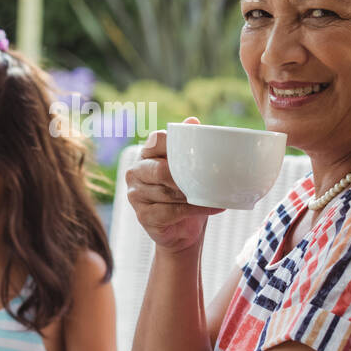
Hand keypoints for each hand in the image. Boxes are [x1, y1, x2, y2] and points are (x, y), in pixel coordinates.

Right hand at [126, 116, 224, 254]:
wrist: (181, 229)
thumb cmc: (185, 192)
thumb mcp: (188, 167)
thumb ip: (187, 145)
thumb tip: (192, 121)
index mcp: (146, 154)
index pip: (156, 140)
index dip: (175, 143)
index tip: (196, 151)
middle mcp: (135, 172)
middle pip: (160, 169)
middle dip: (185, 176)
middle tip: (209, 178)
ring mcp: (135, 195)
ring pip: (167, 192)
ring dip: (193, 194)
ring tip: (215, 194)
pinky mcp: (142, 216)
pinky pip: (170, 212)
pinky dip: (194, 210)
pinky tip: (212, 207)